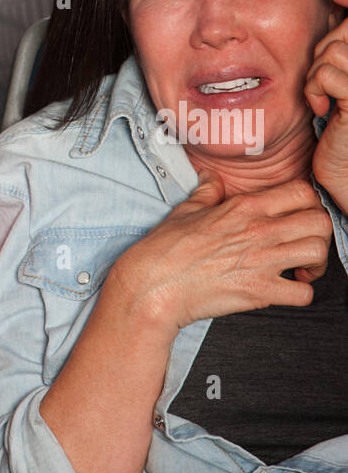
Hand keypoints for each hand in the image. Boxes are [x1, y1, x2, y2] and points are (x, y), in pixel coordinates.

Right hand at [110, 172, 331, 334]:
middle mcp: (258, 231)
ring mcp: (261, 262)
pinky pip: (303, 294)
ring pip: (318, 253)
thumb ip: (207, 191)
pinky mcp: (259, 292)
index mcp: (244, 207)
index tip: (298, 214)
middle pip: (319, 222)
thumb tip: (211, 177)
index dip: (307, 203)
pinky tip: (286, 289)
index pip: (301, 192)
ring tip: (300, 267)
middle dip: (318, 233)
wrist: (154, 285)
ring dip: (315, 262)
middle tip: (304, 241)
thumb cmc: (165, 249)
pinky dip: (301, 293)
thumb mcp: (186, 209)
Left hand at [307, 0, 347, 209]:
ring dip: (315, 72)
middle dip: (323, 46)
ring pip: (332, 49)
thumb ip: (341, 37)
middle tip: (321, 78)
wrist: (346, 176)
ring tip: (322, 95)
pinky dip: (314, 89)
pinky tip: (321, 109)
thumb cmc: (338, 123)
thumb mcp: (339, 73)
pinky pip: (325, 73)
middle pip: (346, 27)